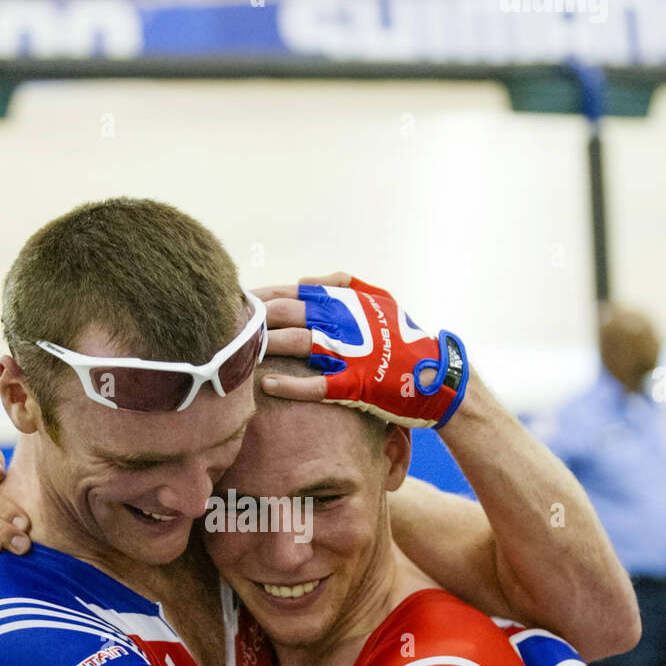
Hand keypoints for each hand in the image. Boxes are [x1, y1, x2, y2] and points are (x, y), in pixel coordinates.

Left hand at [251, 272, 467, 428]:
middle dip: (255, 319)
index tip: (235, 302)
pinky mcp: (356, 383)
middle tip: (227, 326)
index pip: (292, 294)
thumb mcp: (380, 301)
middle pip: (288, 314)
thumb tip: (304, 279)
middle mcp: (346, 323)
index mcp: (346, 302)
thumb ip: (343, 285)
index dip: (261, 297)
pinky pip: (317, 384)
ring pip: (299, 344)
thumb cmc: (405, 339)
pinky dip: (291, 385)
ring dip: (267, 347)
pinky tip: (267, 386)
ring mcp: (351, 353)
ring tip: (239, 352)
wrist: (438, 375)